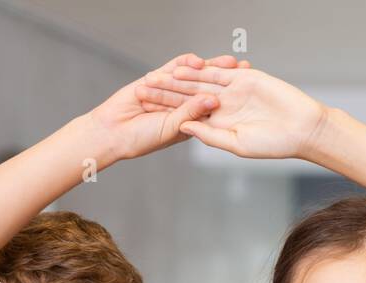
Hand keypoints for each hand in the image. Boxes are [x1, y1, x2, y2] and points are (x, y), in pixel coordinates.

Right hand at [90, 53, 248, 160]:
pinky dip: (184, 63)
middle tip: (247, 69)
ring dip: (211, 67)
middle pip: (210, 87)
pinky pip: (173, 68)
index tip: (251, 93)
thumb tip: (212, 99)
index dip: (234, 99)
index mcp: (192, 120)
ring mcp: (171, 90)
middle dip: (227, 79)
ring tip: (229, 61)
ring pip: (195, 75)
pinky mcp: (156, 78)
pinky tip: (198, 59)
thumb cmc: (141, 139)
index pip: (217, 106)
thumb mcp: (172, 128)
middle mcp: (184, 104)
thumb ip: (191, 113)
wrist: (113, 132)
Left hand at [136, 64, 327, 159]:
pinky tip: (185, 66)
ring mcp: (233, 91)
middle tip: (143, 86)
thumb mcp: (236, 143)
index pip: (187, 115)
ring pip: (201, 81)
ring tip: (159, 75)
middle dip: (166, 91)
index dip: (167, 112)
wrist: (302, 128)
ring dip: (180, 78)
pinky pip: (220, 71)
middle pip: (188, 96)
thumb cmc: (274, 144)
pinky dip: (204, 68)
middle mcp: (223, 106)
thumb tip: (182, 127)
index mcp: (219, 124)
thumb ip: (208, 135)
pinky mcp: (245, 77)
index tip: (145, 111)